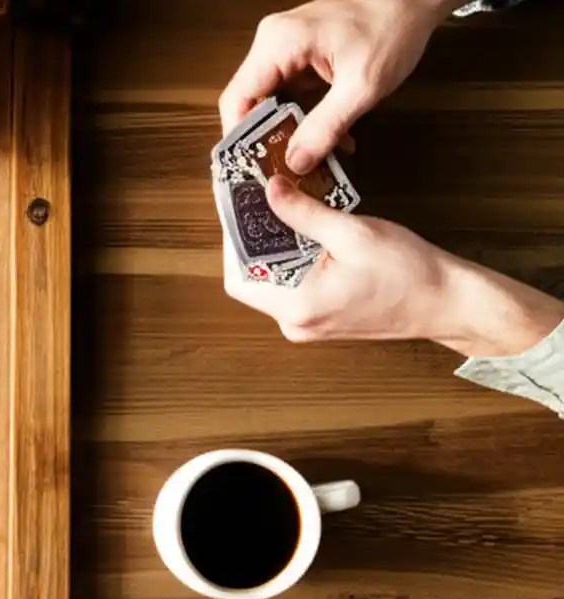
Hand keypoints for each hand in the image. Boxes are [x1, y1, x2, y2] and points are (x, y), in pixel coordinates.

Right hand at [219, 0, 464, 174]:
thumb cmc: (393, 28)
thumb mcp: (362, 87)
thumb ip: (325, 128)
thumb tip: (295, 162)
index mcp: (279, 43)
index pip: (237, 98)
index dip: (240, 136)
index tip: (254, 165)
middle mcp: (273, 42)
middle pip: (250, 101)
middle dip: (267, 137)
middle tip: (284, 167)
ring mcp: (284, 46)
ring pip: (269, 100)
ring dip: (288, 129)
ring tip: (309, 155)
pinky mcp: (299, 53)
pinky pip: (288, 91)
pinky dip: (302, 115)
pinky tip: (323, 134)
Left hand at [225, 177, 563, 355]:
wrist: (448, 303)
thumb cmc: (410, 273)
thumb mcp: (352, 233)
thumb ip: (304, 212)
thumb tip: (270, 189)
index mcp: (297, 308)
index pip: (238, 277)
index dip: (234, 241)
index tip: (239, 207)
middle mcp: (294, 323)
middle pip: (251, 278)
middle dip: (252, 239)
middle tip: (256, 200)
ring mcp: (307, 324)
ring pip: (271, 280)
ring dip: (272, 247)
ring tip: (277, 209)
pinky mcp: (320, 317)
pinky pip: (292, 285)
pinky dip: (291, 258)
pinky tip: (301, 231)